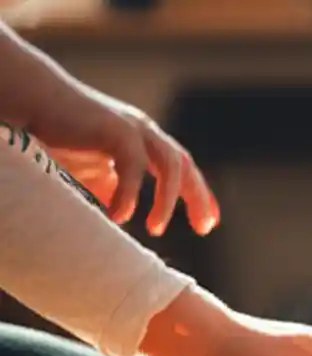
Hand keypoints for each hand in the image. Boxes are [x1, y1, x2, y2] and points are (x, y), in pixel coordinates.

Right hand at [29, 87, 218, 235]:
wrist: (34, 102)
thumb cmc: (61, 135)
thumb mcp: (94, 170)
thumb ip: (112, 189)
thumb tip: (121, 216)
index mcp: (146, 143)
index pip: (182, 170)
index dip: (198, 195)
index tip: (209, 222)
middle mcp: (146, 133)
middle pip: (184, 166)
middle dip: (198, 197)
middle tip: (204, 228)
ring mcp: (134, 128)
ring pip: (169, 165)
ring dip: (165, 200)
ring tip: (156, 229)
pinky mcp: (116, 127)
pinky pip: (133, 165)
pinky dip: (128, 193)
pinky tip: (120, 216)